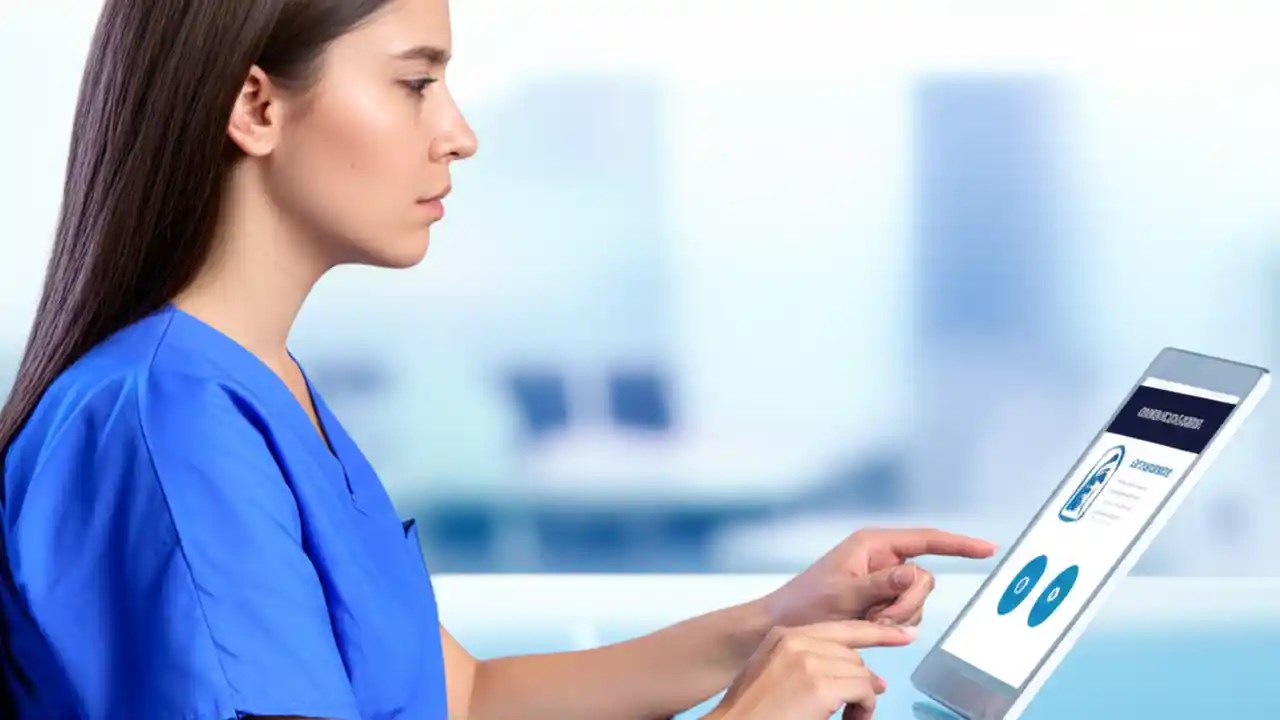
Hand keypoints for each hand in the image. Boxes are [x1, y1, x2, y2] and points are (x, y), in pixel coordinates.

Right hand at [707, 621, 915, 719]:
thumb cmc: (752, 713)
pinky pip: (864, 691)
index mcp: (783, 636)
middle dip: (862, 680)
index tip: (904, 635)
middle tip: (858, 708)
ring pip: (861, 672)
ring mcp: (808, 660)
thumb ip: (815, 667)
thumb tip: (869, 678)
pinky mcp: (820, 685)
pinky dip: (865, 709)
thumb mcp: (776, 676)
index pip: (841, 627)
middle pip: (853, 653)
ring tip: (847, 719)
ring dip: (862, 700)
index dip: (876, 632)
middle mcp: (796, 640)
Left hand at [761, 528, 997, 629]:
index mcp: (872, 544)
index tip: (988, 548)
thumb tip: (912, 574)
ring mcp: (884, 580)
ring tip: (868, 622)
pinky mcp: (883, 599)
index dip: (959, 544)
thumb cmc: (806, 603)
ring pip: (918, 599)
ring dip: (899, 616)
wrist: (786, 624)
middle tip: (880, 619)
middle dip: (908, 603)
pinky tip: (870, 626)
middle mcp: (882, 558)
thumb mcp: (842, 593)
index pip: (927, 539)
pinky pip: (908, 613)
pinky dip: (894, 624)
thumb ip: (879, 585)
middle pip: (924, 579)